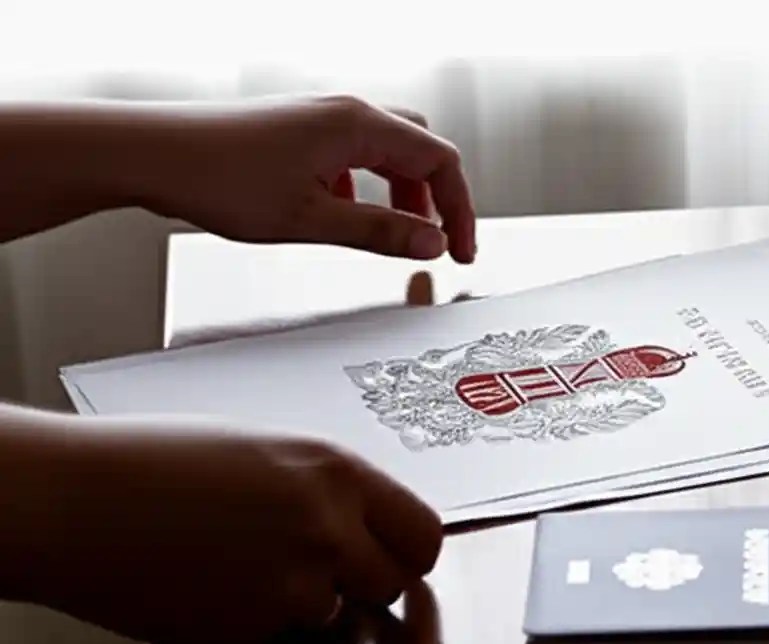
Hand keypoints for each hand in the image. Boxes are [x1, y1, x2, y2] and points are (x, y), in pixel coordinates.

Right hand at [15, 416, 443, 643]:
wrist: (79, 501)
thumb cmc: (157, 462)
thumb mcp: (268, 451)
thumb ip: (328, 487)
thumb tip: (368, 521)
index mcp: (336, 470)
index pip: (424, 530)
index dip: (408, 549)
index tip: (394, 555)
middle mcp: (328, 526)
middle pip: (396, 582)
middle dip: (371, 583)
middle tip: (334, 571)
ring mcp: (292, 581)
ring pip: (335, 612)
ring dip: (307, 600)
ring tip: (248, 560)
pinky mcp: (252, 625)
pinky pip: (279, 630)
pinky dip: (259, 616)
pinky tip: (217, 579)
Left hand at [141, 94, 475, 263]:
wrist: (151, 155)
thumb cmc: (219, 178)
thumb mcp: (312, 221)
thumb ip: (380, 234)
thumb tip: (431, 244)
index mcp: (358, 126)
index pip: (440, 161)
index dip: (460, 210)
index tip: (461, 250)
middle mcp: (344, 113)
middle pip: (419, 150)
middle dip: (435, 199)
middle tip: (435, 242)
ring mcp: (319, 118)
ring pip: (386, 153)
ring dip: (401, 194)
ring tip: (394, 236)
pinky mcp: (297, 131)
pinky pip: (352, 155)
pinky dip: (365, 188)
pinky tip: (343, 216)